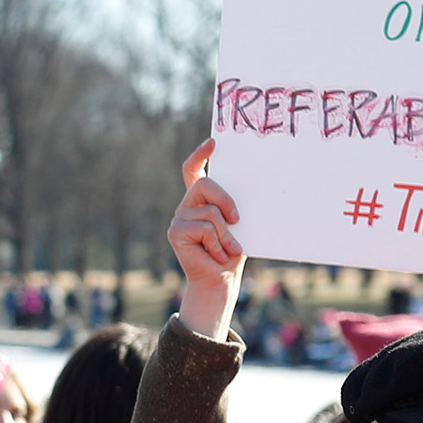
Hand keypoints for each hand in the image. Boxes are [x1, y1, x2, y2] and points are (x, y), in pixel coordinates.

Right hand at [167, 140, 245, 338]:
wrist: (221, 280)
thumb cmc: (233, 251)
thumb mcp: (238, 224)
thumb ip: (233, 207)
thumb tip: (246, 195)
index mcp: (202, 200)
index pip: (194, 170)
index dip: (200, 155)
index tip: (213, 142)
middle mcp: (188, 205)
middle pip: (204, 183)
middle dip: (225, 198)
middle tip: (238, 219)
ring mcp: (179, 218)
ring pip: (210, 212)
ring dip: (226, 234)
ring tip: (230, 249)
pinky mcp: (176, 232)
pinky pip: (204, 227)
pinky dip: (218, 243)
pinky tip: (218, 255)